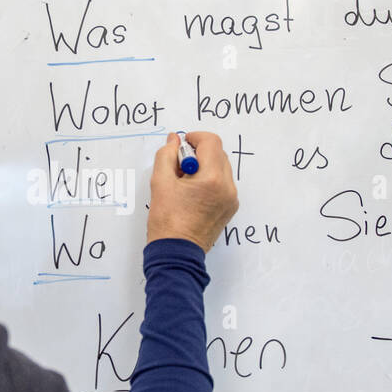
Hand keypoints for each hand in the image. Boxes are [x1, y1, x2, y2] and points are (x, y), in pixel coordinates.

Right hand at [147, 131, 238, 251]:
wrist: (176, 253)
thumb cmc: (168, 222)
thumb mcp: (160, 183)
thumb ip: (166, 156)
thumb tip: (173, 140)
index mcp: (212, 179)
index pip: (211, 142)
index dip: (194, 138)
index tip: (181, 145)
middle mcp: (227, 187)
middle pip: (218, 153)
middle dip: (198, 153)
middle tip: (178, 166)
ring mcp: (230, 199)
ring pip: (221, 168)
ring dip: (204, 167)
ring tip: (184, 183)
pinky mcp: (229, 208)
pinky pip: (222, 184)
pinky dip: (209, 181)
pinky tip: (192, 193)